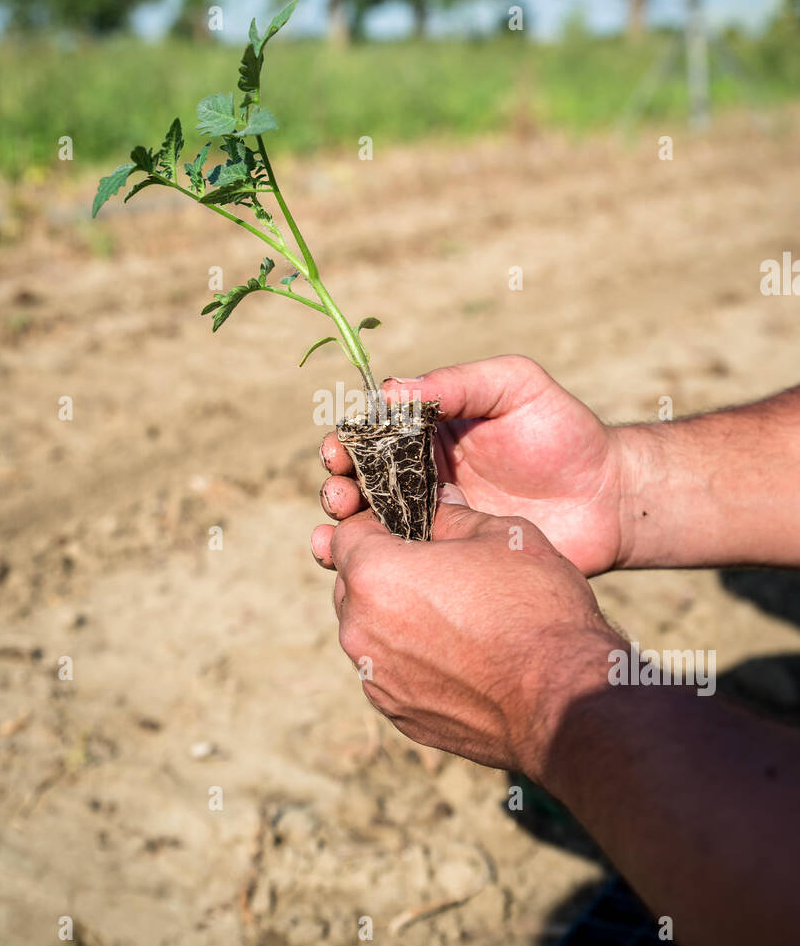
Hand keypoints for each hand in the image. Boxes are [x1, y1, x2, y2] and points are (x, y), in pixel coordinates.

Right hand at [314, 355, 623, 575]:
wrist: (608, 500)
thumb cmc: (565, 432)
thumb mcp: (516, 386)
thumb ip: (458, 383)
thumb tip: (391, 388)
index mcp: (430, 432)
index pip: (374, 432)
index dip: (348, 439)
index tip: (340, 447)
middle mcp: (422, 475)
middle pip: (360, 479)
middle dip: (337, 482)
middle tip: (341, 491)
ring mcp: (432, 520)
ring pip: (369, 523)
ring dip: (340, 524)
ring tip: (336, 525)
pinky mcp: (447, 560)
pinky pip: (399, 562)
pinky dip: (365, 562)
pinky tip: (345, 561)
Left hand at [328, 498, 620, 777]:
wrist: (563, 700)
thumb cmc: (535, 608)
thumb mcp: (501, 534)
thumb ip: (453, 515)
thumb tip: (435, 503)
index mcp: (375, 574)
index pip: (346, 534)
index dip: (378, 525)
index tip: (411, 529)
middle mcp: (361, 629)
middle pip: (351, 585)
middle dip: (381, 571)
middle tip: (433, 569)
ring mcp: (376, 678)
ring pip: (368, 631)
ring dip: (393, 617)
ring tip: (450, 615)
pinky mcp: (398, 713)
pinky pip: (390, 672)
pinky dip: (411, 659)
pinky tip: (458, 655)